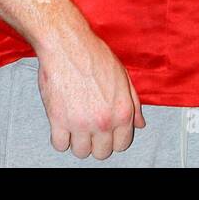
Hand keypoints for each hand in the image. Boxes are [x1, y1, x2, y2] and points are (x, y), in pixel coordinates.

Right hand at [36, 32, 145, 159]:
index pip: (122, 144)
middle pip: (101, 153)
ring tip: (76, 125)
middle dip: (97, 143)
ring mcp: (80, 123)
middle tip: (91, 128)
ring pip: (80, 153)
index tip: (107, 133)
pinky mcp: (58, 121)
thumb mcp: (123, 77)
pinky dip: (60, 138)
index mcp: (122, 111)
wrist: (68, 46)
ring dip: (78, 142)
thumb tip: (140, 123)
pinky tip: (63, 125)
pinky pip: (60, 146)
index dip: (115, 139)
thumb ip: (134, 104)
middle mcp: (103, 121)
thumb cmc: (95, 56)